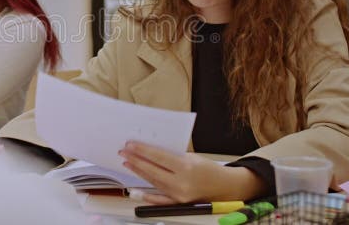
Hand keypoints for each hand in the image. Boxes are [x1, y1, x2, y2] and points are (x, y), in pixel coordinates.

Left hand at [118, 141, 266, 203]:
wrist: (224, 187)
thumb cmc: (208, 169)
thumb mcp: (192, 157)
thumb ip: (172, 156)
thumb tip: (150, 152)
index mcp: (187, 167)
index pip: (159, 157)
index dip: (142, 151)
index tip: (130, 145)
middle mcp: (182, 183)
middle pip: (153, 170)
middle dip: (136, 160)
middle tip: (123, 152)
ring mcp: (179, 195)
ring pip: (153, 182)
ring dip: (139, 173)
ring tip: (128, 163)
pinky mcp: (178, 203)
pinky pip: (159, 200)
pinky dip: (147, 195)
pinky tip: (136, 190)